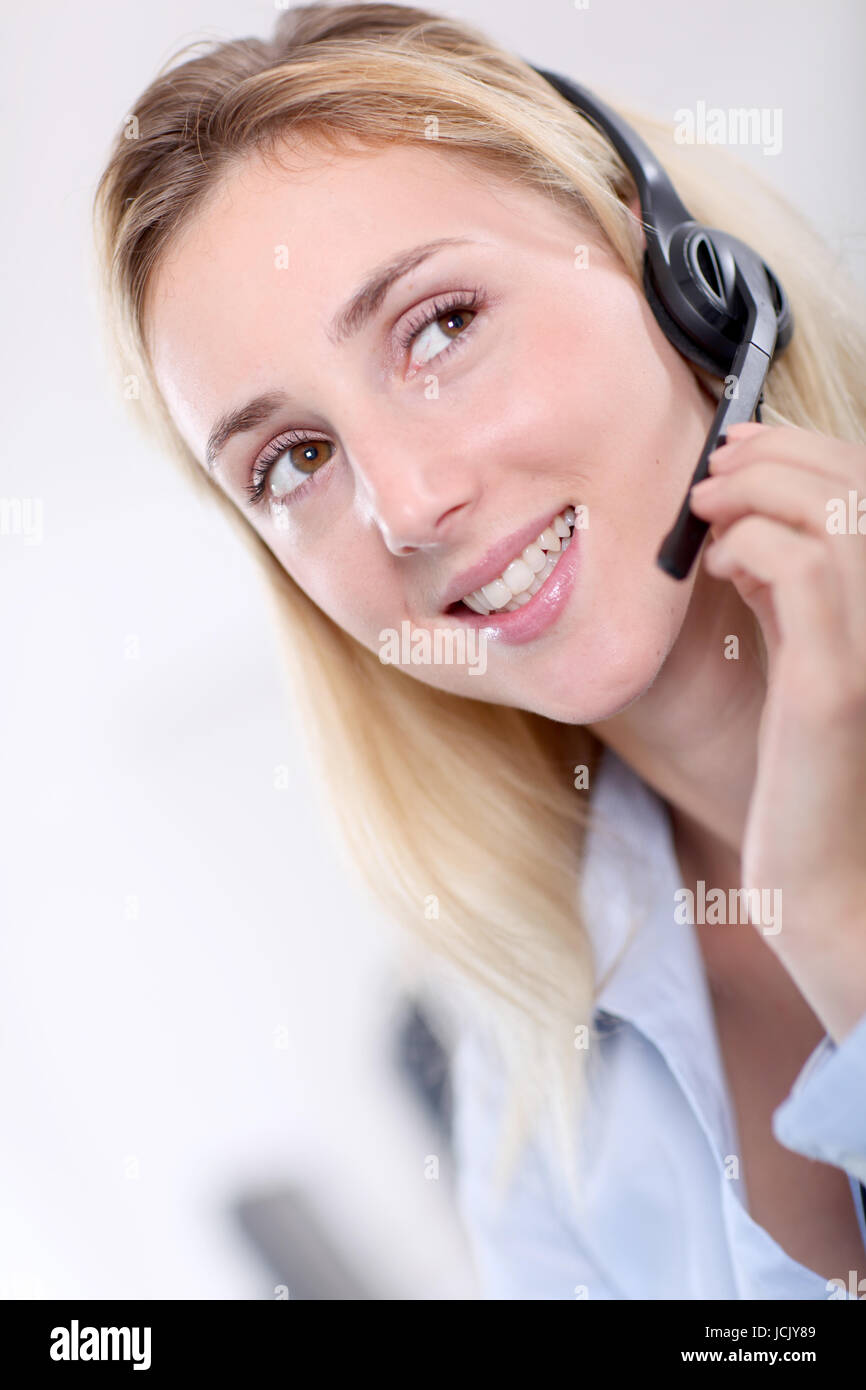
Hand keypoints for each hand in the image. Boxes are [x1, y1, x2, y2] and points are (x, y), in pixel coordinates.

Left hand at [689, 421, 865, 1042]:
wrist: (823, 880)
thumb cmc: (807, 773)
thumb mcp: (802, 660)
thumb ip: (788, 596)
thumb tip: (745, 529)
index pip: (865, 487)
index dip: (803, 451)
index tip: (738, 449)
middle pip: (856, 483)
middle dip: (775, 455)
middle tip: (711, 468)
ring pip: (834, 512)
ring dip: (758, 490)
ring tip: (706, 511)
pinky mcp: (837, 681)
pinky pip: (806, 569)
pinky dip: (752, 546)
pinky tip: (720, 570)